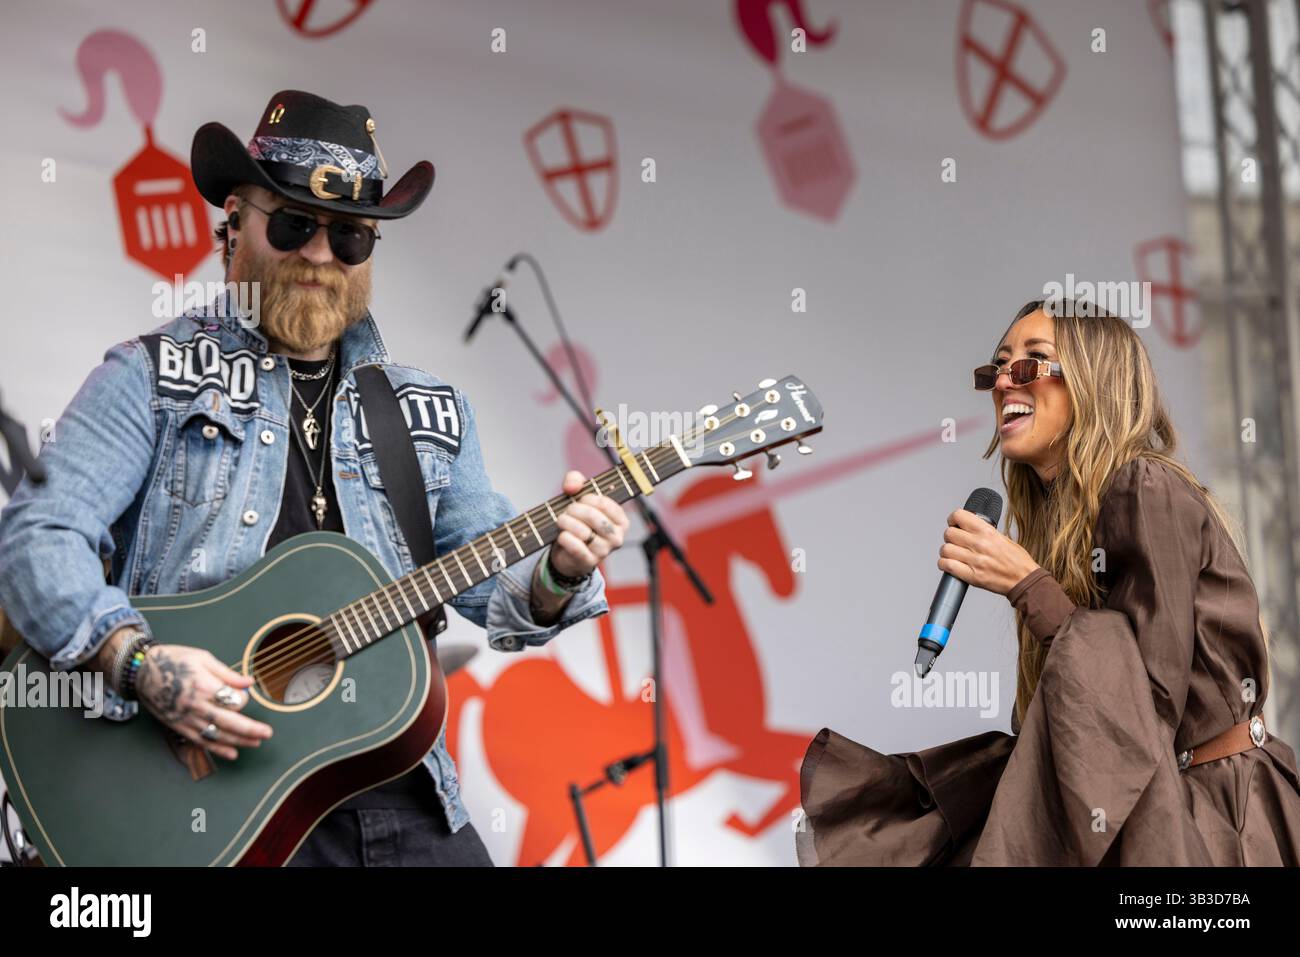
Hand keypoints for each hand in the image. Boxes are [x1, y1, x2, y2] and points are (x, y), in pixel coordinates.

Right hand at [136, 645, 272, 760]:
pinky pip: (200, 741)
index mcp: (204, 686)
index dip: (244, 698)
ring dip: (238, 741)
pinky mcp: (178, 727)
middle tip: (267, 733)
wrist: (141, 671)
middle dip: (251, 729)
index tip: (244, 693)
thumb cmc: (172, 660)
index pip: (234, 700)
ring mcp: (186, 719)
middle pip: (229, 722)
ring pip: (217, 735)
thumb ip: (227, 673)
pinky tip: (232, 753)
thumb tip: (248, 681)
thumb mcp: (202, 658)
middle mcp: (196, 706)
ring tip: (256, 742)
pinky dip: (217, 749)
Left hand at [549, 470, 629, 577]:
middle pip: (592, 516)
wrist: (569, 552)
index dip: (586, 498)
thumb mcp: (578, 496)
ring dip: (566, 522)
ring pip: (583, 532)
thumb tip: (572, 487)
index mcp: (621, 520)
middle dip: (574, 510)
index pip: (603, 503)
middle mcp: (617, 537)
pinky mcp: (589, 562)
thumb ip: (575, 480)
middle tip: (566, 511)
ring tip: (561, 521)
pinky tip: (561, 535)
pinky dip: (565, 538)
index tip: (578, 500)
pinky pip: (576, 547)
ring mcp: (604, 551)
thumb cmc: (578, 521)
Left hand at [937, 508, 1039, 596]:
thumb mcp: (1003, 537)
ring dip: (946, 551)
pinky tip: (950, 564)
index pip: (959, 516)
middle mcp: (980, 544)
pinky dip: (944, 564)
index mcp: (988, 532)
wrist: (1025, 580)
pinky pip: (947, 565)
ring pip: (945, 549)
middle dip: (950, 537)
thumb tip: (967, 527)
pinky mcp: (972, 576)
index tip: (954, 523)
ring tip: (953, 554)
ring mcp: (975, 560)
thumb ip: (984, 531)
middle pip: (949, 533)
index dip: (953, 519)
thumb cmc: (1017, 560)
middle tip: (955, 541)